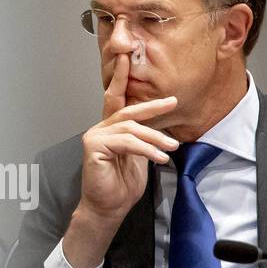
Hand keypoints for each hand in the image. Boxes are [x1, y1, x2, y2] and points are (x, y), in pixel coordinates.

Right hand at [63, 53, 178, 267]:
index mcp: (110, 129)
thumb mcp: (139, 158)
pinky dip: (146, 148)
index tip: (127, 59)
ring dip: (155, 137)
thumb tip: (162, 131)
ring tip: (171, 148)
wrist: (108, 208)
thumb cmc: (122, 185)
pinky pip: (126, 142)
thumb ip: (143, 140)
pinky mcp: (94, 147)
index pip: (115, 99)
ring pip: (130, 127)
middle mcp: (100, 129)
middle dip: (151, 105)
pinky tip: (159, 158)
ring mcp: (95, 137)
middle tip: (172, 101)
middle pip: (126, 109)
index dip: (120, 78)